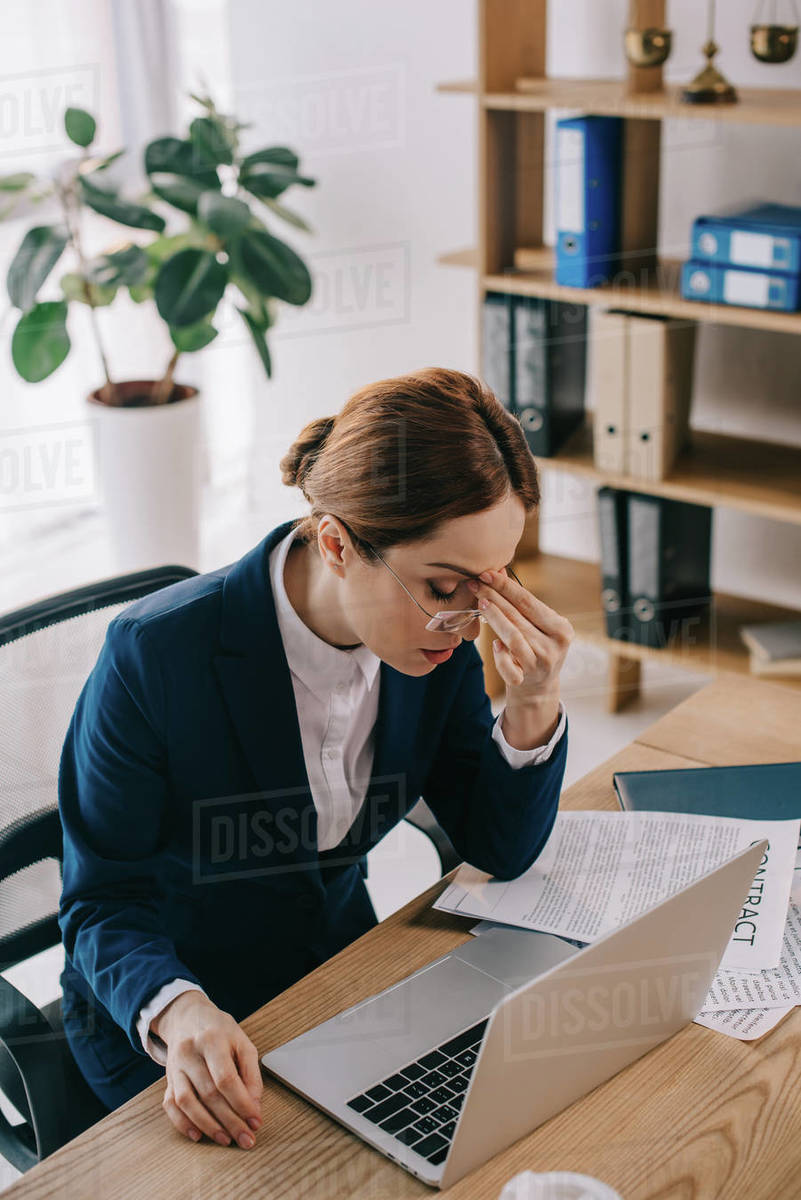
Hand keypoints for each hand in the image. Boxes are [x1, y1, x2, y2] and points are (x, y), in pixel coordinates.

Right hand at [154, 990, 262, 1147]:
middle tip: (245, 1139)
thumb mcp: (242, 1042)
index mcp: (212, 1040)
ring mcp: (175, 1066)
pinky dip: (182, 1123)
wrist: (187, 1016)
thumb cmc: (220, 1031)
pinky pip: (170, 1105)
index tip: (255, 1121)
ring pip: (187, 1102)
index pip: (226, 1078)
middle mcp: (190, 1053)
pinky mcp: (167, 1078)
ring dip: (208, 1126)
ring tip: (225, 1139)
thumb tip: (254, 1105)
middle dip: (230, 1121)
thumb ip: (251, 1073)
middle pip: (209, 1094)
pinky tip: (198, 1135)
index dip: (241, 1103)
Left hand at [467, 568, 573, 703]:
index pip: (529, 602)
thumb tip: (499, 572)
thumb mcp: (537, 625)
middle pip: (518, 617)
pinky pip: (509, 667)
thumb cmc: (537, 647)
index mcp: (561, 628)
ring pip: (513, 637)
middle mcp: (554, 645)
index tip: (487, 573)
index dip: (506, 587)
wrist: (539, 687)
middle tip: (475, 583)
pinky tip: (494, 644)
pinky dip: (500, 655)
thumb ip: (521, 603)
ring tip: (480, 603)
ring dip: (495, 619)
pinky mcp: (527, 679)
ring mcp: (541, 663)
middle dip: (494, 597)